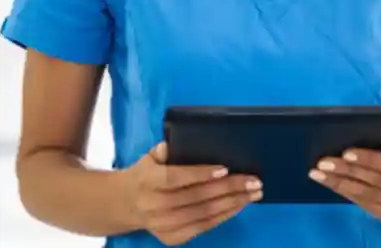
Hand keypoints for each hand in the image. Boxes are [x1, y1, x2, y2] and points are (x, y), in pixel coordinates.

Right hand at [123, 142, 261, 245]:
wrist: (126, 205)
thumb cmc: (146, 175)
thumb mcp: (149, 157)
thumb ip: (164, 150)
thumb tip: (178, 142)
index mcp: (148, 181)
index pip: (175, 178)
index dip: (200, 174)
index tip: (225, 168)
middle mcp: (154, 206)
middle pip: (197, 198)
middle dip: (229, 188)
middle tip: (254, 180)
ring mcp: (164, 225)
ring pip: (204, 214)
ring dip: (233, 203)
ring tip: (254, 193)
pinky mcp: (173, 238)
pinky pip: (204, 226)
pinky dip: (225, 215)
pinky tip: (239, 205)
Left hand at [309, 131, 380, 223]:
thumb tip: (362, 129)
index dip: (372, 158)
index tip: (347, 151)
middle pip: (379, 181)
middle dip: (349, 170)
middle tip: (324, 161)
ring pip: (370, 196)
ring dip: (341, 184)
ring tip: (319, 173)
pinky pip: (367, 206)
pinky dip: (347, 194)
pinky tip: (331, 183)